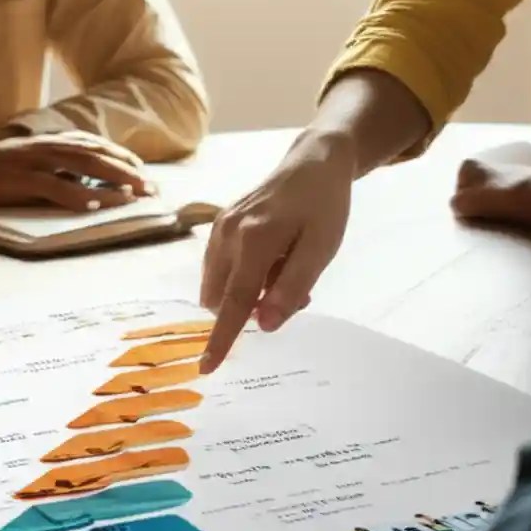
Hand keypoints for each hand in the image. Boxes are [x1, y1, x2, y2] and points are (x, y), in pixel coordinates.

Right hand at [0, 131, 153, 211]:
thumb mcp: (24, 166)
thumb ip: (52, 171)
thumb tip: (82, 187)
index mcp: (46, 143)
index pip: (93, 145)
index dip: (121, 156)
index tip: (143, 171)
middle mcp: (44, 147)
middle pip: (96, 154)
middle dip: (127, 170)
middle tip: (152, 188)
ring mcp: (32, 162)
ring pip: (82, 167)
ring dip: (112, 180)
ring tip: (135, 195)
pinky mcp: (18, 179)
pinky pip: (53, 186)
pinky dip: (76, 195)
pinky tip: (94, 204)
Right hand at [199, 130, 353, 373]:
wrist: (312, 163)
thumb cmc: (323, 206)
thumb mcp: (321, 249)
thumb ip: (292, 288)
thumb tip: (265, 325)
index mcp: (253, 240)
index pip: (235, 302)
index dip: (221, 339)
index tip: (207, 368)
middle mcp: (228, 234)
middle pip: (223, 299)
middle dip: (251, 309)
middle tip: (296, 291)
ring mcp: (219, 228)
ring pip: (220, 286)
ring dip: (248, 293)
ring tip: (286, 271)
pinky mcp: (219, 226)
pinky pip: (221, 269)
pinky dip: (242, 278)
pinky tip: (272, 262)